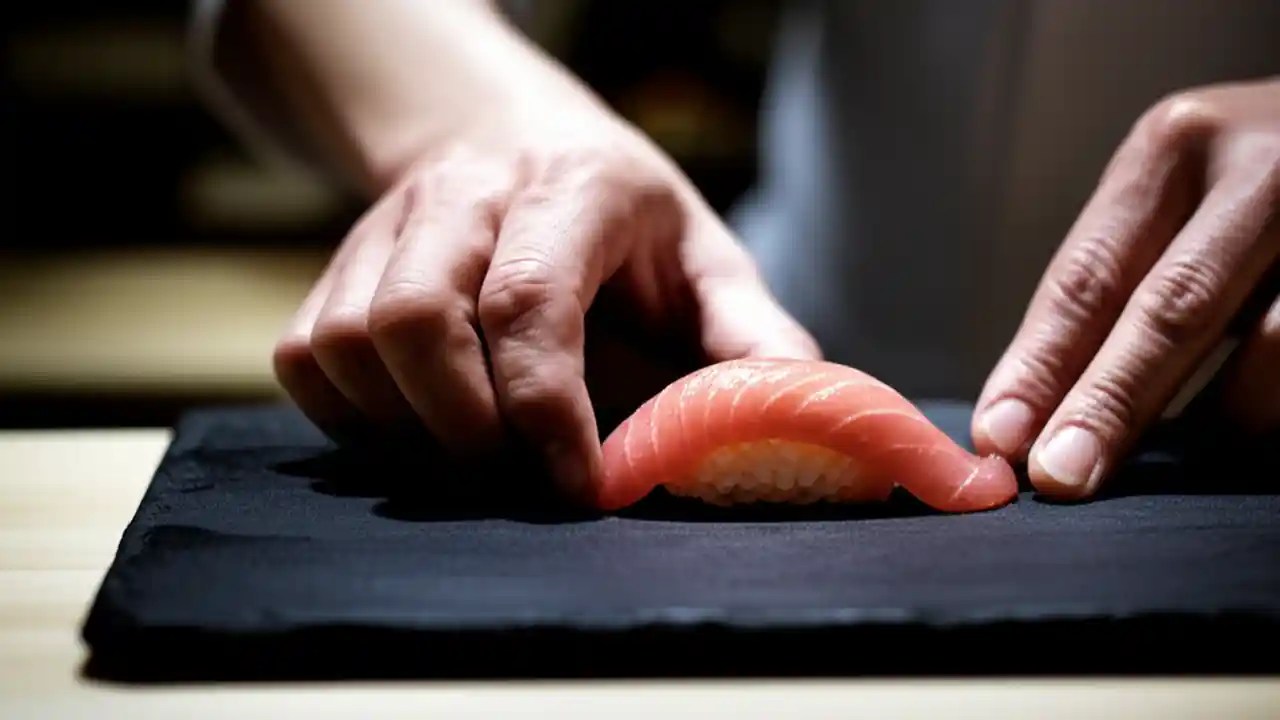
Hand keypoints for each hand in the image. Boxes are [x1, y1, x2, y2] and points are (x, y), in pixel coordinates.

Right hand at [273, 111, 818, 497]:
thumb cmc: (620, 218)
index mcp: (575, 187)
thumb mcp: (704, 258)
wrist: (514, 136)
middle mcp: (468, 194)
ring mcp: (389, 225)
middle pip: (414, 317)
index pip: (530, 300)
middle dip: (466, 429)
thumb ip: (750, 338)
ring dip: (406, 430)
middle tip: (522, 474)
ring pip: (347, 341)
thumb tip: (794, 421)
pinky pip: (307, 356)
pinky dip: (353, 418)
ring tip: (475, 452)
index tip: (582, 488)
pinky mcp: (338, 262)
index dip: (547, 411)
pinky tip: (419, 427)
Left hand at [973, 77, 1279, 499]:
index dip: (1040, 364)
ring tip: (1191, 458)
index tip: (998, 437)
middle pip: (1169, 308)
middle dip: (1108, 404)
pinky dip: (1274, 412)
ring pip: (1270, 347)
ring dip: (1223, 421)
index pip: (1089, 274)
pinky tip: (1255, 429)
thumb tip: (1032, 413)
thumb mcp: (1179, 201)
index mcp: (1175, 147)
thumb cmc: (1255, 185)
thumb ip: (1121, 283)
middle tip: (1060, 477)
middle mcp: (1258, 168)